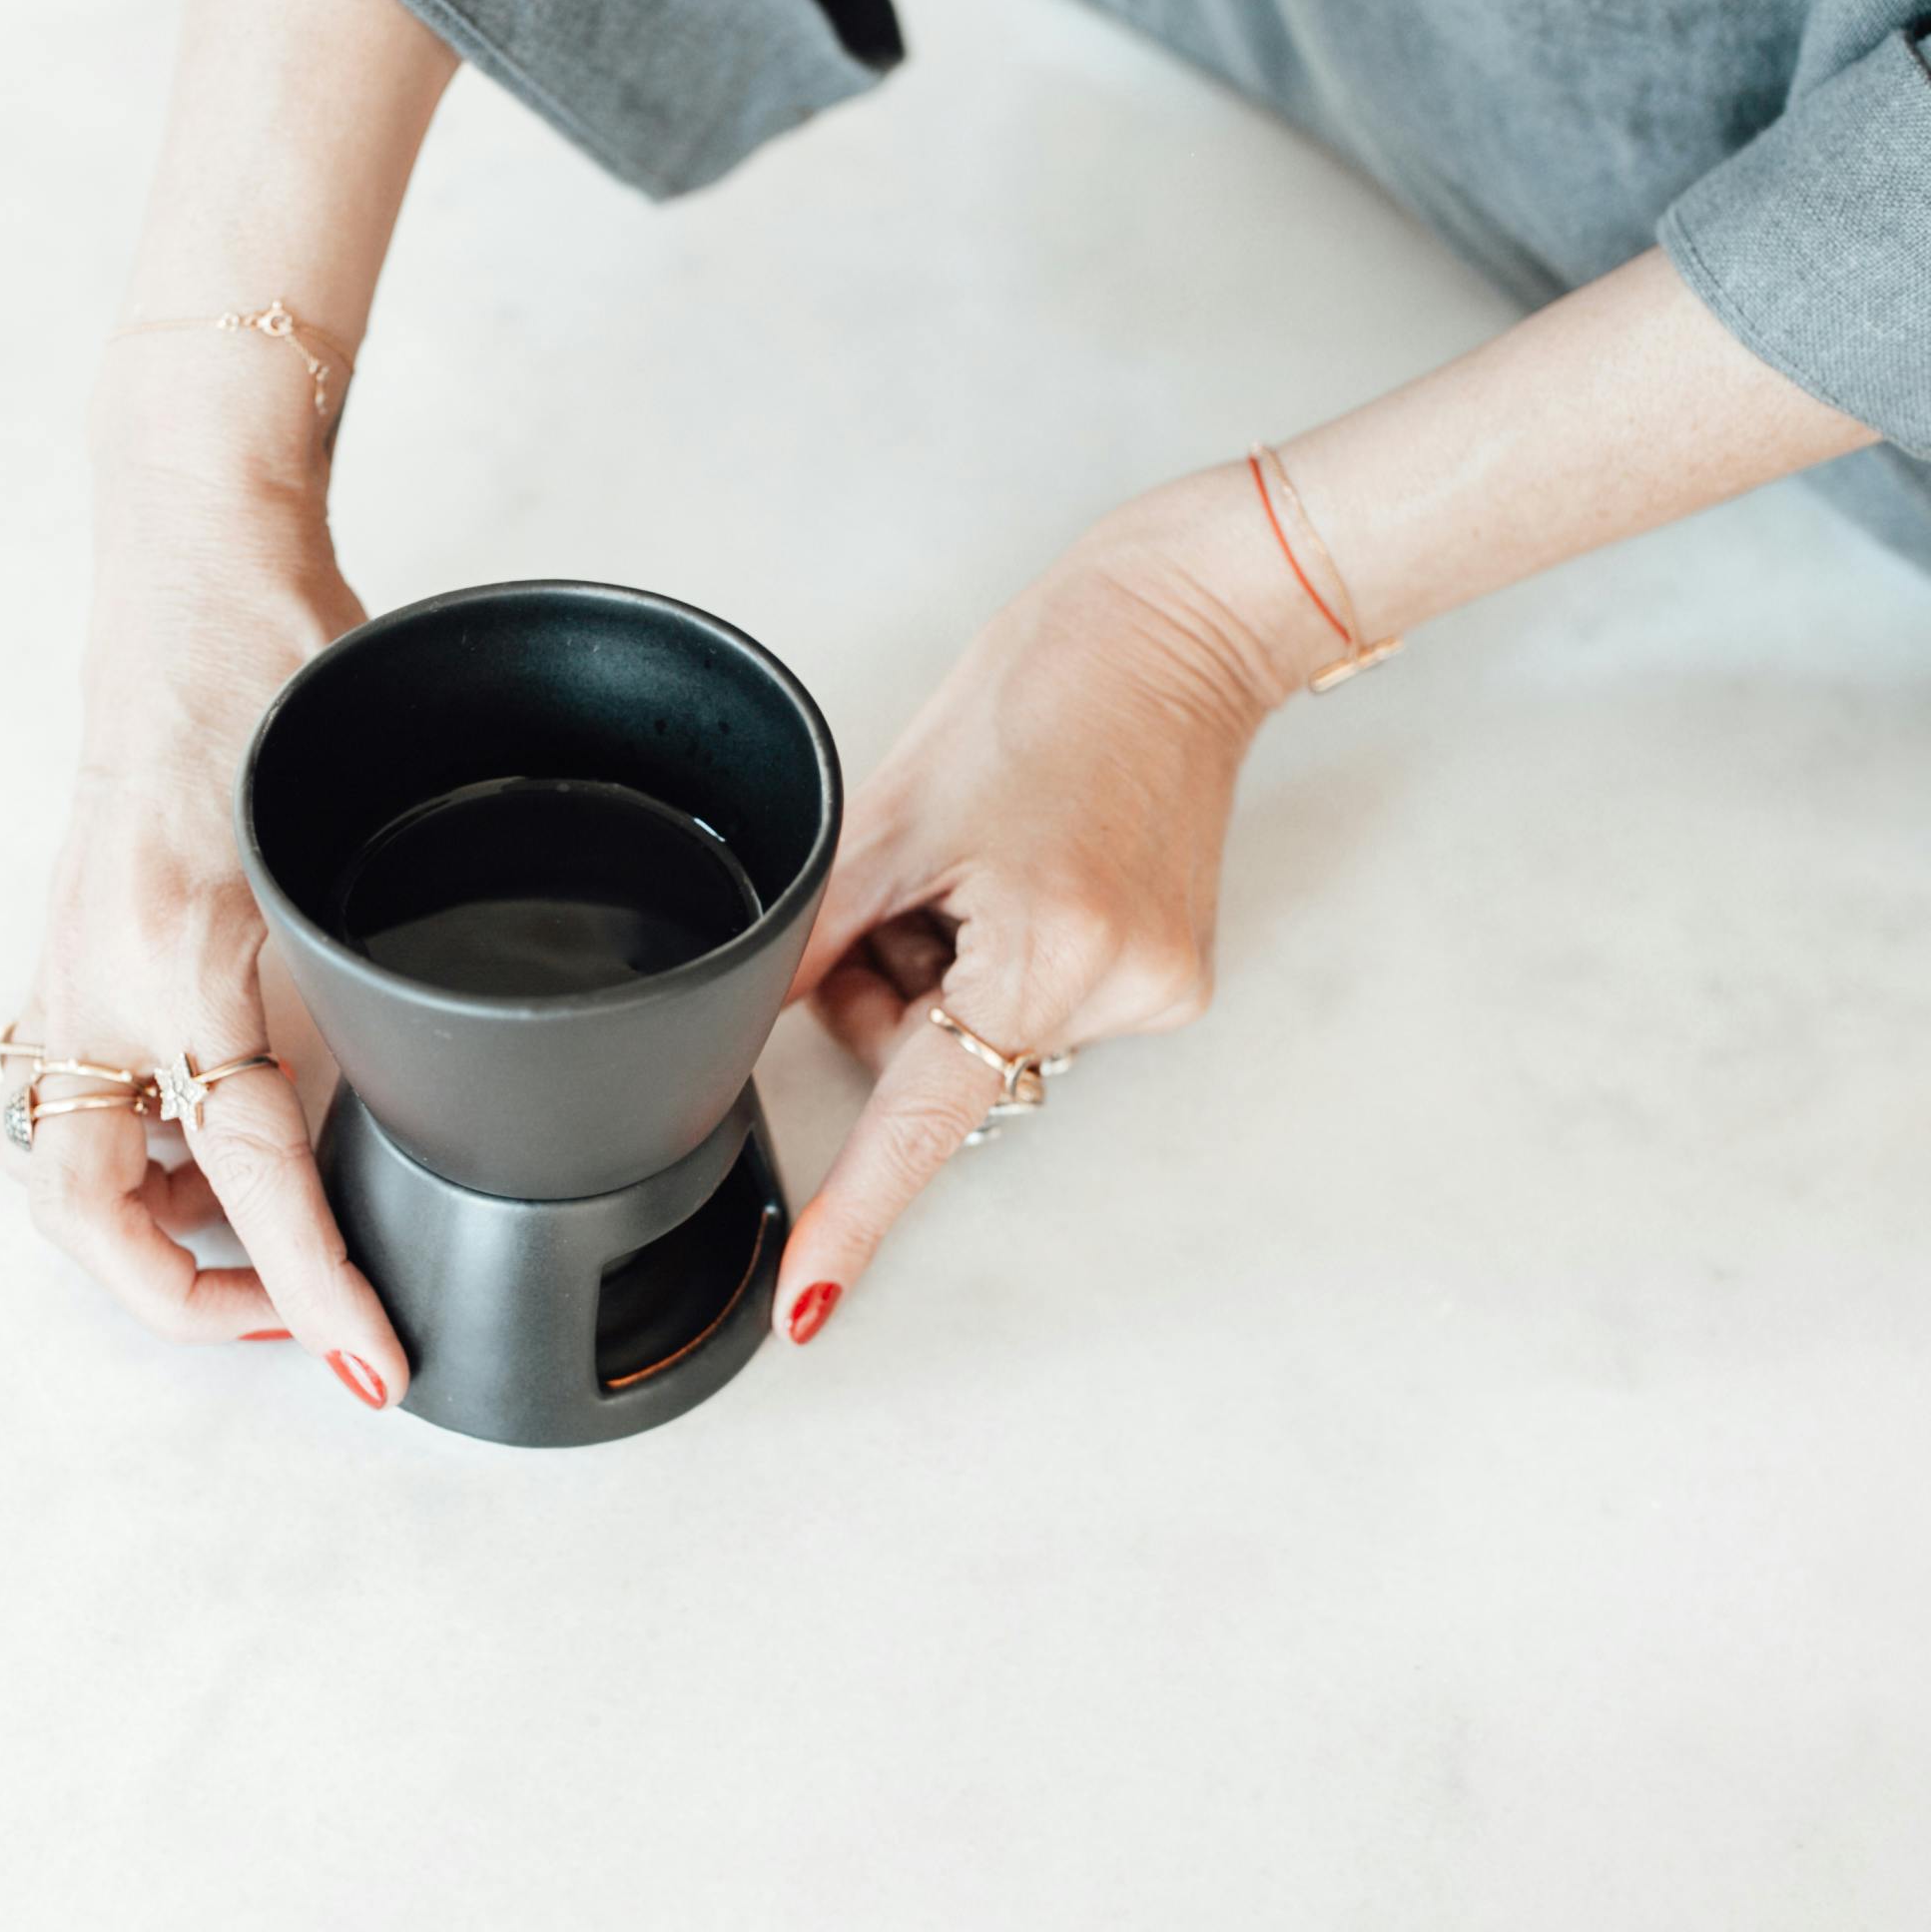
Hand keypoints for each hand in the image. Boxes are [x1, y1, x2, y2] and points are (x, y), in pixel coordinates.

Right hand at [0, 335, 409, 1407]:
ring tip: (255, 1256)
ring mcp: (68, 966)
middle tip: (302, 1317)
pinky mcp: (73, 949)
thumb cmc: (285, 671)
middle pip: (90, 1214)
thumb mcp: (348, 855)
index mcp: (177, 958)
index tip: (370, 1363)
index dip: (319, 1285)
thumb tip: (408, 1125)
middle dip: (190, 1296)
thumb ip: (363, 1001)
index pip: (252, 1176)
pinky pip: (64, 1096)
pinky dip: (126, 1155)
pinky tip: (201, 1162)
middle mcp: (96, 980)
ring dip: (143, 1235)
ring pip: (58, 1167)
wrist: (198, 569)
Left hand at [773, 467, 1301, 1345]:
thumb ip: (817, 936)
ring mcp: (1156, 992)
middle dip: (894, 992)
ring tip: (989, 854)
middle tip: (917, 881)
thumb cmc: (1051, 688)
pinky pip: (1043, 1005)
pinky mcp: (1174, 977)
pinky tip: (1034, 867)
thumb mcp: (895, 812)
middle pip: (939, 1062)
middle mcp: (1116, 993)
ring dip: (952, 968)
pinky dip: (1010, 955)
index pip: (920, 1119)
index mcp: (1042, 955)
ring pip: (987, 1034)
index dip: (854, 1214)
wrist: (1179, 627)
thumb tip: (751, 1022)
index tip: (810, 1304)